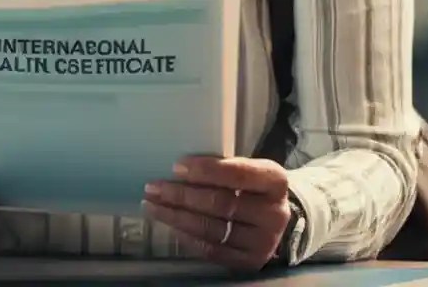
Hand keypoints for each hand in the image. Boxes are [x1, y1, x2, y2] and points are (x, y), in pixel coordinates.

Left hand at [143, 156, 291, 272]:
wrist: (274, 219)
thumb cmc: (252, 187)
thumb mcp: (248, 170)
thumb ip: (222, 168)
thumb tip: (178, 170)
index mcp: (275, 181)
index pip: (237, 174)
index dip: (205, 170)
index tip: (176, 167)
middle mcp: (274, 213)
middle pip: (220, 203)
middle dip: (181, 195)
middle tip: (153, 188)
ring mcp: (264, 241)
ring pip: (212, 229)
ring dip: (176, 217)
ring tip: (152, 206)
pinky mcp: (250, 261)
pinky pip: (212, 250)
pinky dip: (187, 237)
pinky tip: (170, 225)